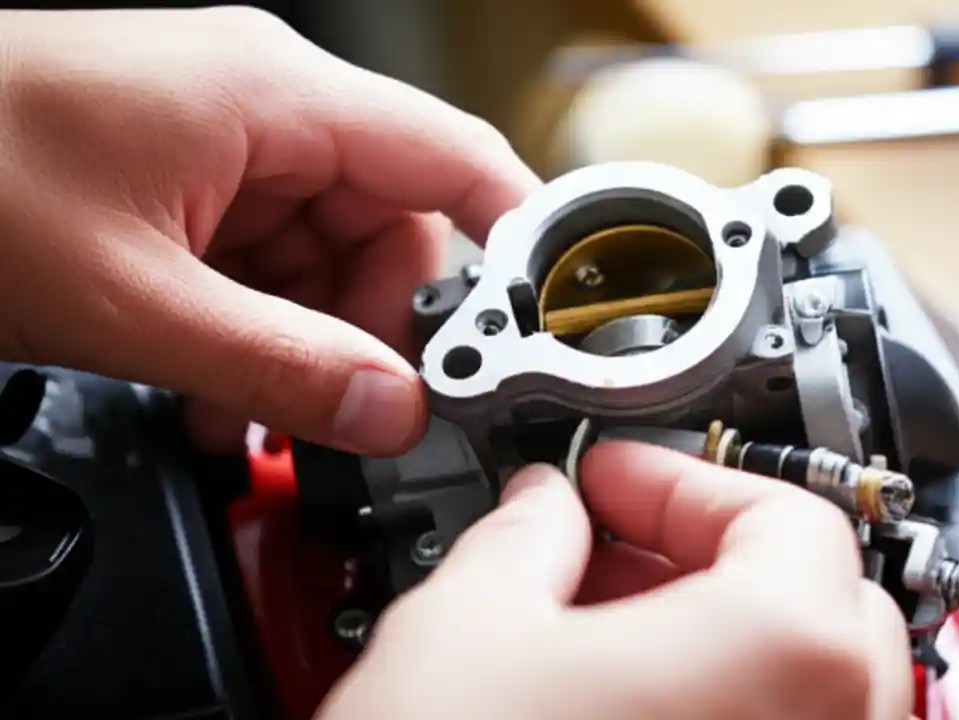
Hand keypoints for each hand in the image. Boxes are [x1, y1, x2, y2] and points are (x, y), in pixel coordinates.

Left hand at [0, 8, 537, 454]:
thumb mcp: (129, 299)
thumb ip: (278, 365)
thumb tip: (392, 408)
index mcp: (277, 97)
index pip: (459, 159)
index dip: (517, 247)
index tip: (536, 333)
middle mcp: (267, 109)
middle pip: (398, 227)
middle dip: (377, 330)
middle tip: (346, 406)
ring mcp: (228, 145)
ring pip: (330, 258)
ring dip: (306, 343)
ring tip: (242, 402)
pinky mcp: (191, 183)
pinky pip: (268, 263)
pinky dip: (257, 329)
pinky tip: (211, 380)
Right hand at [318, 442, 912, 719]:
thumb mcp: (460, 628)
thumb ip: (522, 533)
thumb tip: (544, 508)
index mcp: (787, 658)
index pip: (783, 512)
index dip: (678, 476)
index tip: (609, 478)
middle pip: (811, 600)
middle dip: (703, 554)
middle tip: (604, 547)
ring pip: (801, 692)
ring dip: (709, 638)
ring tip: (596, 636)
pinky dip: (715, 716)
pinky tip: (615, 715)